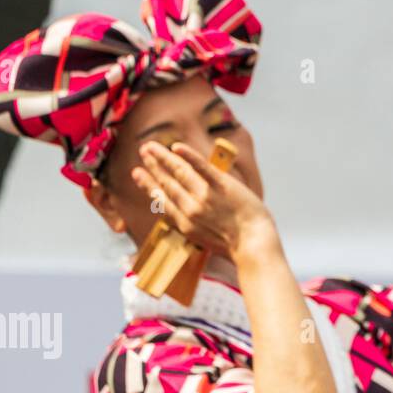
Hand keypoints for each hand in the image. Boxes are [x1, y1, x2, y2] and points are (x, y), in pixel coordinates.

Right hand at [131, 142, 274, 260]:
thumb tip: (192, 217)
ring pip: (179, 172)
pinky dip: (189, 156)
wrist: (254, 245)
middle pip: (167, 183)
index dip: (149, 185)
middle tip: (143, 151)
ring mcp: (205, 197)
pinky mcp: (222, 186)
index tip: (138, 174)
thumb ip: (198, 226)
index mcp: (186, 224)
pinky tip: (177, 147)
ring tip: (151, 146)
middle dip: (153, 166)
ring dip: (163, 158)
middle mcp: (190, 209)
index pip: (162, 200)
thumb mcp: (208, 241)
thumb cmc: (238, 246)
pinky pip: (202, 168)